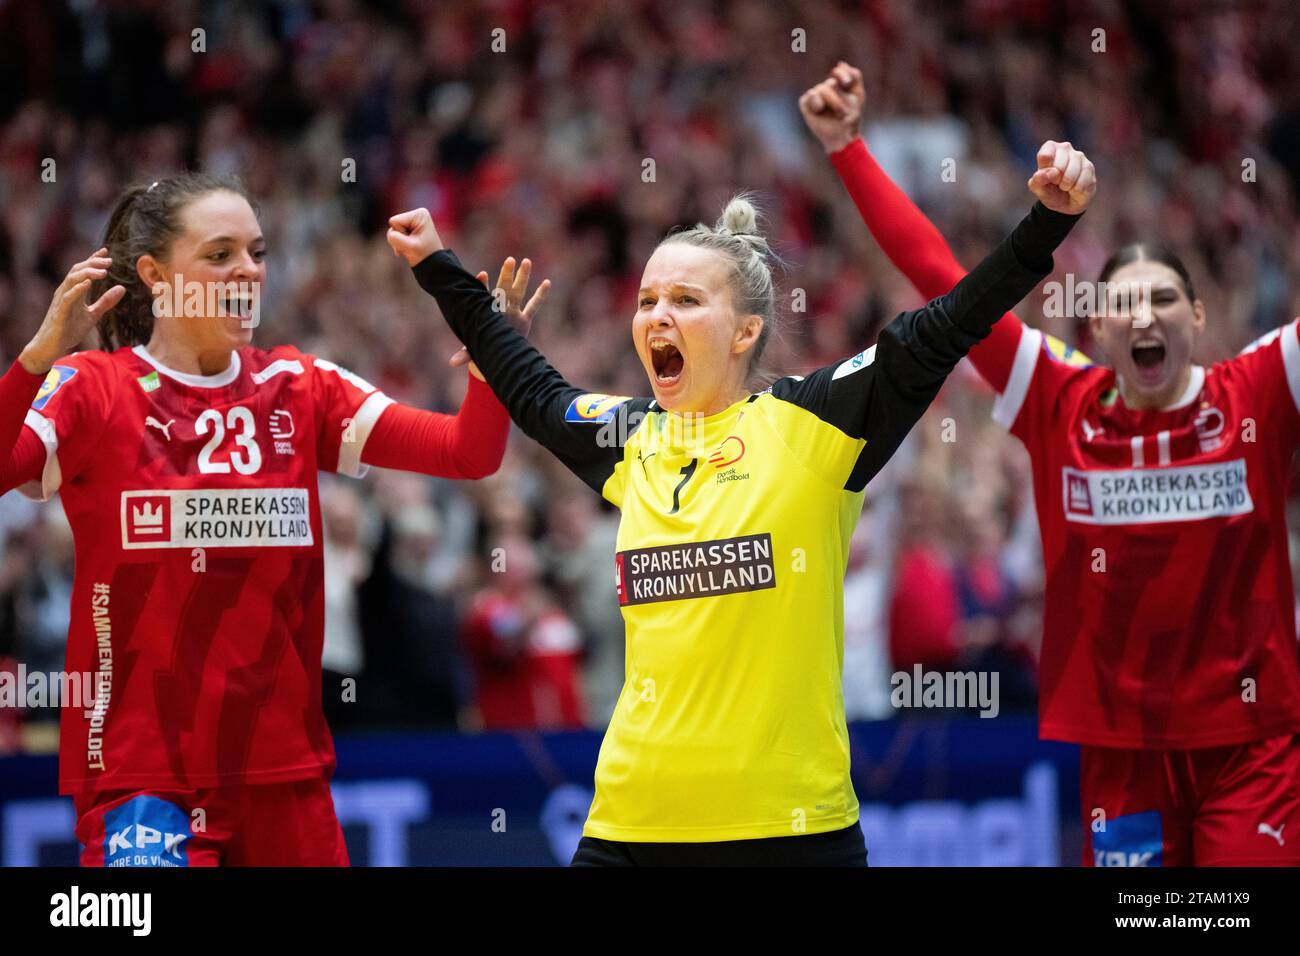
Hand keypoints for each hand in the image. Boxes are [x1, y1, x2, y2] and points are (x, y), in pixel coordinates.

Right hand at [20, 248, 125, 373]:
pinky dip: (77, 289)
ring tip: (103, 271)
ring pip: (71, 280)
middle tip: (109, 261)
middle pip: (77, 271)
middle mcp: (66, 292)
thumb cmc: (70, 329)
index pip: (84, 271)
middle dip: (92, 263)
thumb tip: (122, 288)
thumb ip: (106, 302)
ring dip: (87, 274)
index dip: (93, 260)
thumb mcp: (93, 314)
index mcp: (75, 292)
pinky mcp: (59, 312)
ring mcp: (61, 301)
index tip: (106, 251)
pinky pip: (67, 297)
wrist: (52, 346)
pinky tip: (87, 284)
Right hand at [386, 208, 443, 266]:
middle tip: (411, 246)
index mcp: (419, 214)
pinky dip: (398, 244)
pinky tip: (408, 249)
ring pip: (392, 231)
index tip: (414, 241)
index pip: (395, 221)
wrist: (433, 265)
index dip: (400, 234)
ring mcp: (412, 222)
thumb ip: (395, 238)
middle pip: (393, 225)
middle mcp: (416, 215)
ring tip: (410, 248)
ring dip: (398, 243)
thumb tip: (390, 234)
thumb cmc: (425, 255)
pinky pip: (394, 235)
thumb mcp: (410, 247)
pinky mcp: (409, 229)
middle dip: (399, 239)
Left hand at [453, 257, 551, 381]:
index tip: (482, 275)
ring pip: (519, 292)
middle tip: (510, 260)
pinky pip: (534, 306)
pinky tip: (547, 282)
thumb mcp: (473, 350)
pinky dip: (540, 296)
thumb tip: (452, 363)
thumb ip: (464, 354)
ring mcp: (513, 312)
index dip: (482, 285)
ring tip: (526, 261)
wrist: (496, 353)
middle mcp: (500, 309)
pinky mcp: (524, 319)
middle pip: (503, 288)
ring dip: (523, 277)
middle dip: (506, 275)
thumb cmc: (481, 348)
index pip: (483, 296)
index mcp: (486, 313)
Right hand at [798, 61, 864, 153]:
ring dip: (832, 103)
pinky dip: (817, 103)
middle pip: (831, 84)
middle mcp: (826, 89)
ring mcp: (815, 96)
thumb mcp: (858, 95)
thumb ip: (855, 77)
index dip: (842, 75)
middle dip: (839, 99)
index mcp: (838, 85)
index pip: (838, 72)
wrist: (843, 136)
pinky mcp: (806, 103)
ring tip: (837, 115)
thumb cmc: (851, 118)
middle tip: (844, 113)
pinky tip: (820, 111)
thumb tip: (840, 63)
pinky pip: (811, 96)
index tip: (847, 83)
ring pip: (821, 89)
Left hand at [1027, 140, 1095, 214]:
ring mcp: (1079, 156)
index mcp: (1050, 148)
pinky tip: (1075, 188)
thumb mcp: (1038, 187)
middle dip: (1057, 180)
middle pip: (1059, 167)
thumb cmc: (1049, 190)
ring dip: (1066, 186)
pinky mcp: (1089, 167)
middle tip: (1057, 182)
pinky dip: (1075, 191)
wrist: (1065, 202)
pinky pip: (1081, 183)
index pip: (1045, 156)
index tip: (1047, 176)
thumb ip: (1039, 179)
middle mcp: (1066, 147)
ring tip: (1065, 186)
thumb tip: (1052, 172)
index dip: (1046, 171)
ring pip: (1071, 175)